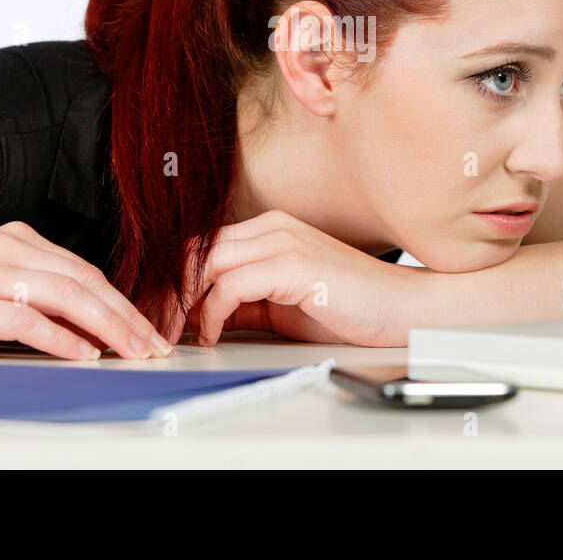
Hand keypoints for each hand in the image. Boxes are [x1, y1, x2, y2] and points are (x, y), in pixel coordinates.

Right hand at [0, 221, 170, 360]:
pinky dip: (59, 337)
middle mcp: (6, 247)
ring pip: (64, 296)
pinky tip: (81, 353)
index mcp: (17, 238)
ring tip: (131, 350)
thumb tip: (88, 326)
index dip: (122, 301)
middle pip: (83, 281)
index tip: (147, 328)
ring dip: (105, 326)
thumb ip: (33, 294)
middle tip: (153, 344)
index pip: (85, 271)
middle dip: (125, 315)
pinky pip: (24, 319)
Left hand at [176, 209, 418, 347]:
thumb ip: (245, 303)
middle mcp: (272, 227)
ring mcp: (282, 242)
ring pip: (206, 264)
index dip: (175, 282)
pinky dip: (213, 313)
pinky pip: (230, 285)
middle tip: (159, 328)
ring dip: (185, 304)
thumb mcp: (283, 305)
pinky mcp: (292, 264)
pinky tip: (215, 335)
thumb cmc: (352, 307)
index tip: (161, 315)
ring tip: (182, 334)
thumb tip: (202, 318)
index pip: (202, 247)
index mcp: (270, 230)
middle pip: (195, 251)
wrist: (403, 309)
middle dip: (169, 292)